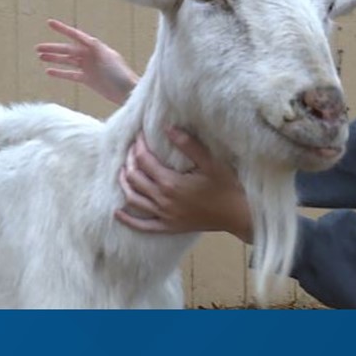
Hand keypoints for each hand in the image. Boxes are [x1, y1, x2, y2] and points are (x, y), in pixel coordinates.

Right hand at [35, 19, 139, 104]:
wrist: (128, 92)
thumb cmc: (121, 74)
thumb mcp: (109, 58)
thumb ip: (98, 50)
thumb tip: (90, 40)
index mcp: (95, 47)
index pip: (76, 35)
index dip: (62, 29)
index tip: (49, 23)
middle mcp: (91, 55)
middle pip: (68, 49)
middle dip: (53, 48)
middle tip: (37, 48)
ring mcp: (88, 67)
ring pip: (67, 61)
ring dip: (54, 58)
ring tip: (40, 56)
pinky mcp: (88, 79)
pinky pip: (70, 74)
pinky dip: (60, 73)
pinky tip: (48, 71)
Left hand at [114, 128, 253, 242]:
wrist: (237, 214)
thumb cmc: (226, 187)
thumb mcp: (210, 162)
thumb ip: (188, 145)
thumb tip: (168, 128)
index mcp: (171, 183)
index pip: (144, 160)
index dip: (138, 146)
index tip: (139, 135)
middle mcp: (163, 200)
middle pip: (134, 178)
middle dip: (129, 160)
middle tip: (131, 148)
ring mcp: (164, 216)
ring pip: (134, 199)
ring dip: (124, 184)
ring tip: (123, 170)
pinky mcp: (168, 227)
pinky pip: (143, 225)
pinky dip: (128, 220)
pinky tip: (118, 213)